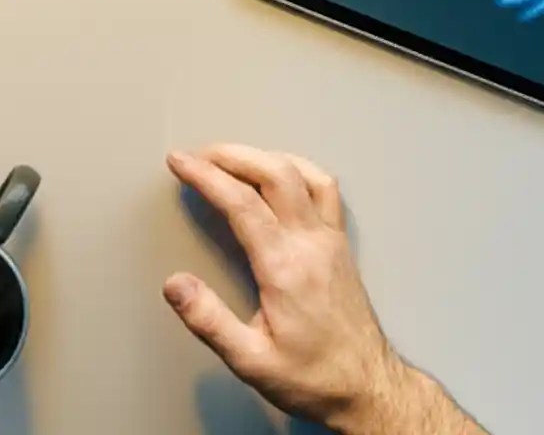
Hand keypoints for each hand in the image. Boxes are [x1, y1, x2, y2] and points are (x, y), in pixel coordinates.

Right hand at [163, 145, 482, 434]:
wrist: (368, 388)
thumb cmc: (313, 377)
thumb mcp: (251, 361)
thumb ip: (209, 321)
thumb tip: (175, 285)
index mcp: (285, 268)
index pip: (241, 203)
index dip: (205, 175)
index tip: (179, 162)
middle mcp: (312, 244)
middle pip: (274, 173)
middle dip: (231, 154)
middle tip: (198, 155)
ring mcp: (331, 241)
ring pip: (302, 173)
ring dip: (263, 156)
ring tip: (232, 158)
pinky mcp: (341, 246)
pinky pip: (325, 189)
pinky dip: (297, 168)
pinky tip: (281, 173)